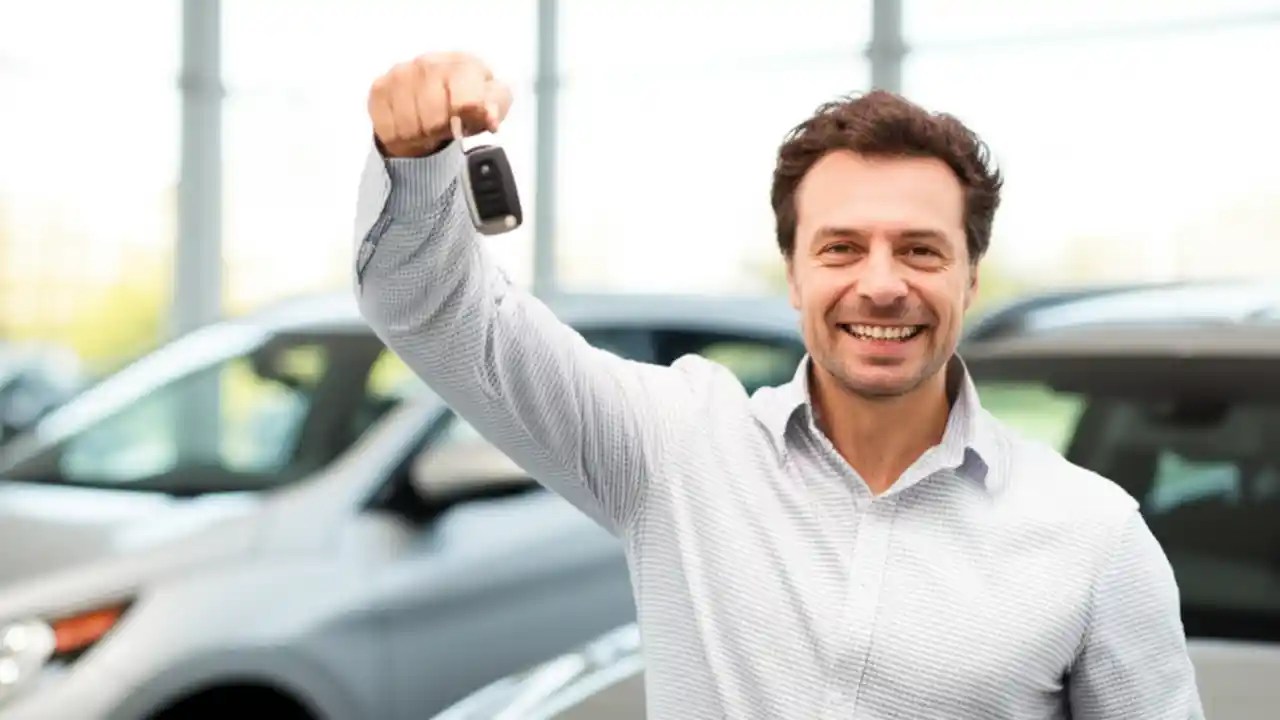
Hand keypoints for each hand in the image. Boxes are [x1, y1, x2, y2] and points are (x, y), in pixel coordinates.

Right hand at [367, 52, 512, 157]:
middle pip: (433, 116)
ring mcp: (401, 74)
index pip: (463, 98)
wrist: (433, 103)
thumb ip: (495, 108)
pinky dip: (401, 137)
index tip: (465, 125)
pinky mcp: (380, 89)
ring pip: (409, 126)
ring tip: (430, 130)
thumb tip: (491, 117)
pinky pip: (389, 128)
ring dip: (422, 136)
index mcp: (463, 64)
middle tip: (446, 130)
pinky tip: (411, 127)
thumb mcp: (491, 106)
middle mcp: (429, 63)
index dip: (465, 118)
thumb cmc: (466, 105)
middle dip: (442, 131)